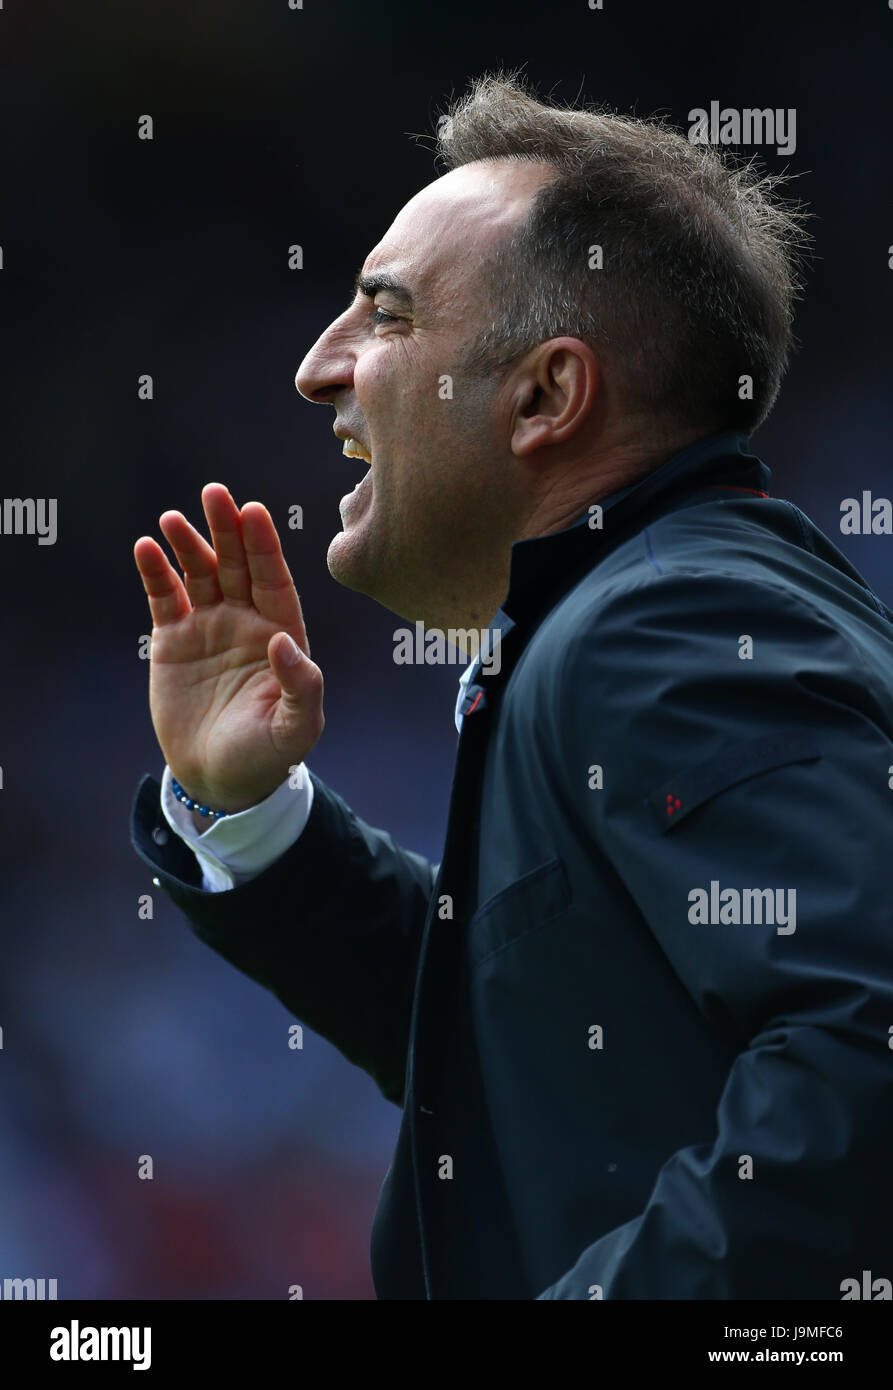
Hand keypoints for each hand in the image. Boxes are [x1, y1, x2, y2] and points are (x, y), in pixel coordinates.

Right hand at [133, 483, 323, 812]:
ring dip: (189, 544)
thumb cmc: (267, 754)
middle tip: (215, 493)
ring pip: (200, 574)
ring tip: (173, 519)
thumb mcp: (295, 728)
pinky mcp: (173, 641)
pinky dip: (155, 573)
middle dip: (227, 530)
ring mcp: (208, 627)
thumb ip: (301, 686)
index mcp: (281, 633)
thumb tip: (284, 641)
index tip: (255, 512)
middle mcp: (246, 621)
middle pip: (237, 565)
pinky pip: (164, 598)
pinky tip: (146, 548)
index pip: (274, 580)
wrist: (220, 779)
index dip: (265, 546)